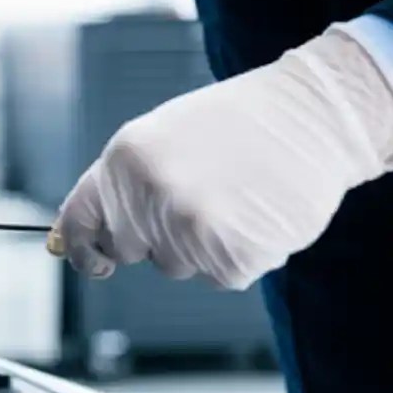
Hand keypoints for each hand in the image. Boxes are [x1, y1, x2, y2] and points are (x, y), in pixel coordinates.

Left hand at [55, 29, 392, 288]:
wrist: (313, 115)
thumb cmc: (237, 123)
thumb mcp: (161, 137)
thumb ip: (122, 184)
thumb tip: (80, 236)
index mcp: (122, 161)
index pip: (79, 222)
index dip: (83, 249)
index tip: (96, 263)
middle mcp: (146, 195)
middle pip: (131, 250)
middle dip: (156, 237)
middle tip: (199, 200)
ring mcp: (186, 228)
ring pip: (176, 266)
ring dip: (201, 246)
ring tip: (234, 198)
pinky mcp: (229, 256)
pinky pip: (220, 276)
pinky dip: (240, 256)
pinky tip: (256, 216)